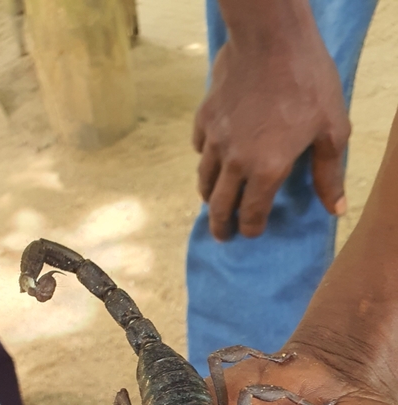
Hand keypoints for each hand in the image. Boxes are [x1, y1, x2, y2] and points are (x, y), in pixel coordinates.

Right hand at [193, 28, 349, 239]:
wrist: (271, 38)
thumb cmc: (308, 82)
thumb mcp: (332, 129)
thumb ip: (329, 173)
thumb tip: (336, 209)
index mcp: (267, 170)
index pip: (251, 214)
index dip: (251, 229)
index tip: (251, 233)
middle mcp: (235, 162)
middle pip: (219, 206)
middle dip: (220, 226)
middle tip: (222, 234)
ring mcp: (215, 140)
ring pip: (204, 180)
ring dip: (209, 196)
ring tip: (213, 202)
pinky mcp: (205, 118)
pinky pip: (199, 147)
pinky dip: (204, 158)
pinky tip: (210, 156)